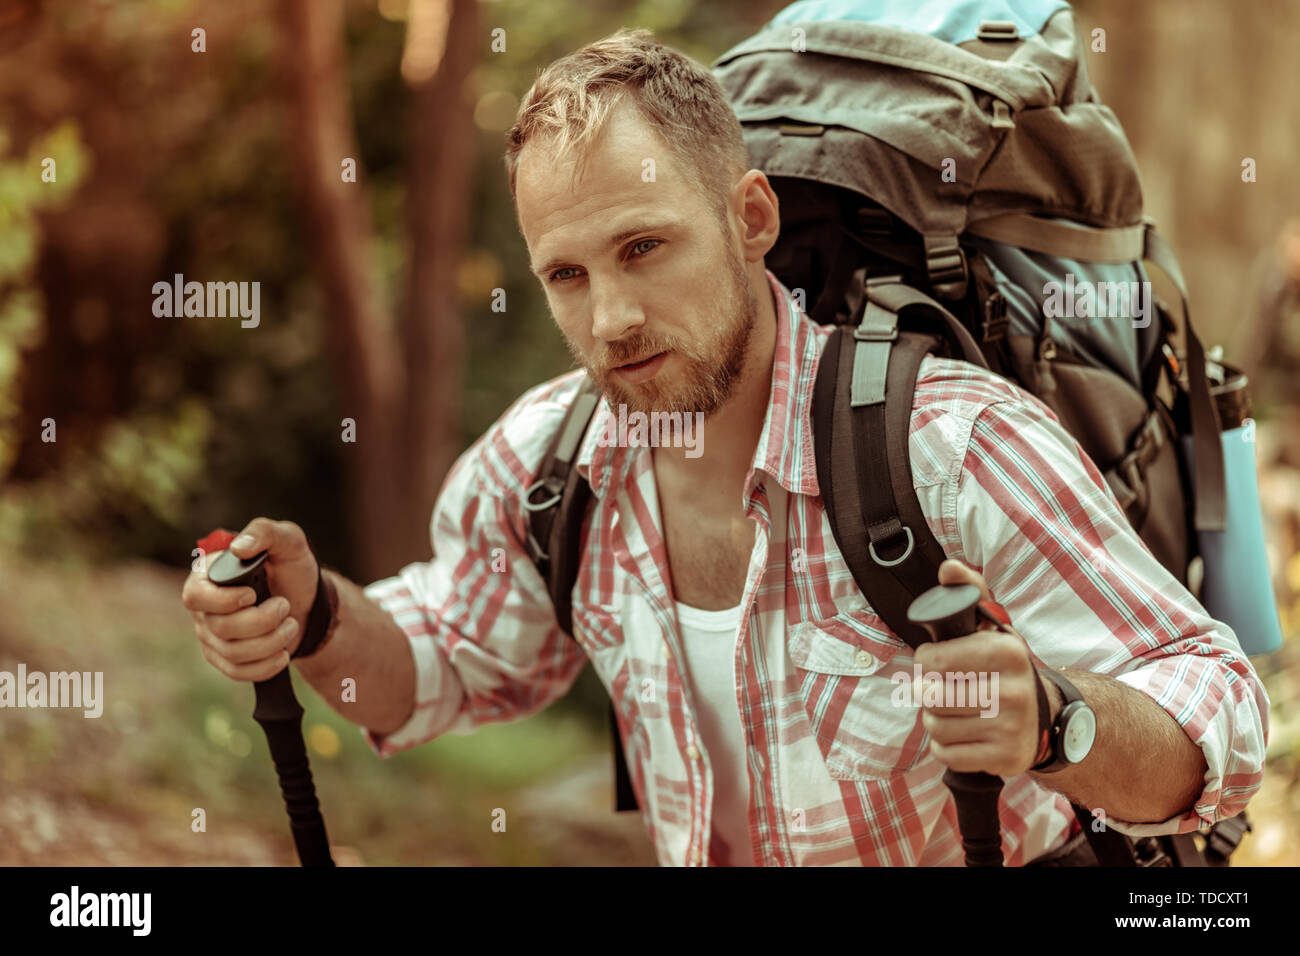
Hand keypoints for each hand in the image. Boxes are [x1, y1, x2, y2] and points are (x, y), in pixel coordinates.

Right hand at [182, 517, 319, 681]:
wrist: (308, 599)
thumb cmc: (291, 565)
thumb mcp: (287, 540)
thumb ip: (264, 533)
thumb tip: (239, 550)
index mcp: (208, 575)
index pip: (195, 595)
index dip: (224, 601)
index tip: (253, 595)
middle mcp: (203, 607)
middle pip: (219, 628)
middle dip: (261, 622)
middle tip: (285, 606)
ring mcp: (212, 635)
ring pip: (232, 653)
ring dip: (271, 642)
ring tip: (291, 625)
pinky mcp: (226, 658)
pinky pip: (238, 672)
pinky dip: (265, 666)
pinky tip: (283, 653)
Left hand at [911, 559, 1055, 777]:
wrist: (1048, 716)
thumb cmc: (1005, 666)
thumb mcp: (995, 626)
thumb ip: (970, 592)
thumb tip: (948, 569)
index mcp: (1008, 652)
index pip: (932, 659)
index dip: (924, 660)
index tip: (933, 660)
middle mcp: (1015, 692)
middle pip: (930, 696)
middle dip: (928, 691)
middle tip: (942, 687)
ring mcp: (1012, 729)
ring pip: (935, 726)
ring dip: (934, 719)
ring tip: (952, 709)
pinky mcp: (1007, 759)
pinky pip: (946, 754)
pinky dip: (945, 745)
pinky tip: (962, 733)